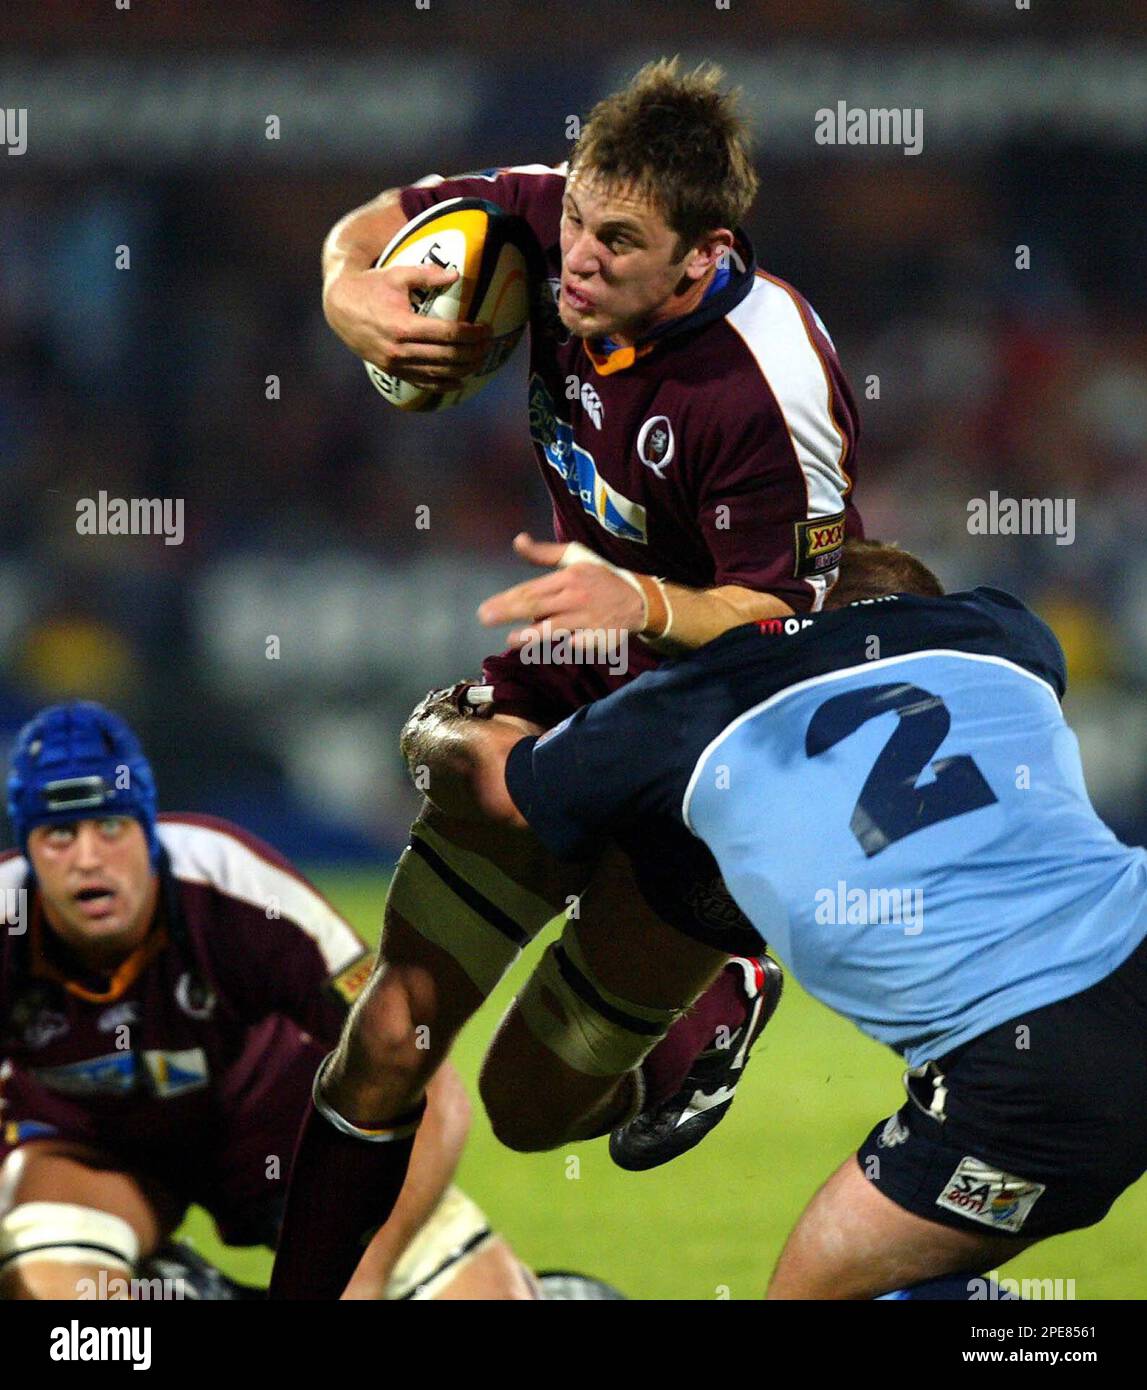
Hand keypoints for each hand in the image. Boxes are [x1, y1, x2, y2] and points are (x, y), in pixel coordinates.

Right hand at [323, 262, 490, 390]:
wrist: (340, 307)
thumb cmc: (371, 286)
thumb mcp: (397, 274)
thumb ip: (427, 274)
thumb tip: (456, 275)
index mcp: (403, 325)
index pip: (447, 334)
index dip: (471, 334)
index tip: (485, 329)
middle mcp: (400, 349)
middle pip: (447, 357)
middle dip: (473, 352)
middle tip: (488, 344)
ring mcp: (396, 364)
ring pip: (438, 373)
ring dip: (463, 369)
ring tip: (480, 360)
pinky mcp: (392, 371)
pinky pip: (422, 382)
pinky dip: (443, 384)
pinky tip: (459, 382)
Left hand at [477, 533, 644, 647]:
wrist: (639, 602)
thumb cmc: (600, 579)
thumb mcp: (576, 558)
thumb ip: (545, 553)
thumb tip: (518, 541)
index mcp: (569, 577)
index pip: (532, 590)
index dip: (507, 599)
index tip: (485, 608)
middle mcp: (576, 598)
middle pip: (536, 606)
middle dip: (508, 612)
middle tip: (485, 618)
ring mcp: (587, 620)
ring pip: (554, 629)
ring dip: (530, 635)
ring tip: (511, 639)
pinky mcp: (598, 639)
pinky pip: (577, 645)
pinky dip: (565, 646)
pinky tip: (551, 649)